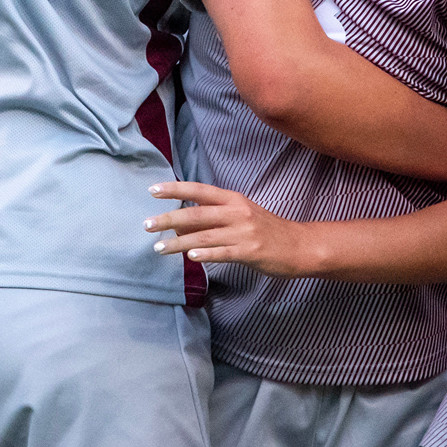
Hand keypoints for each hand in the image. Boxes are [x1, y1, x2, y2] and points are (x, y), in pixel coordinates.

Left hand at [144, 181, 316, 277]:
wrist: (299, 246)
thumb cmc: (267, 231)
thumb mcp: (240, 216)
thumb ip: (212, 219)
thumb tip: (178, 227)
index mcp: (233, 199)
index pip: (199, 190)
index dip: (175, 189)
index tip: (152, 190)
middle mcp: (237, 212)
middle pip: (196, 214)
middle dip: (168, 218)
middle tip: (147, 225)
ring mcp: (244, 232)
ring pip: (204, 236)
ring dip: (178, 243)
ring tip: (158, 247)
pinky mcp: (250, 251)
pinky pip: (223, 252)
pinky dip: (205, 255)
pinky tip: (190, 258)